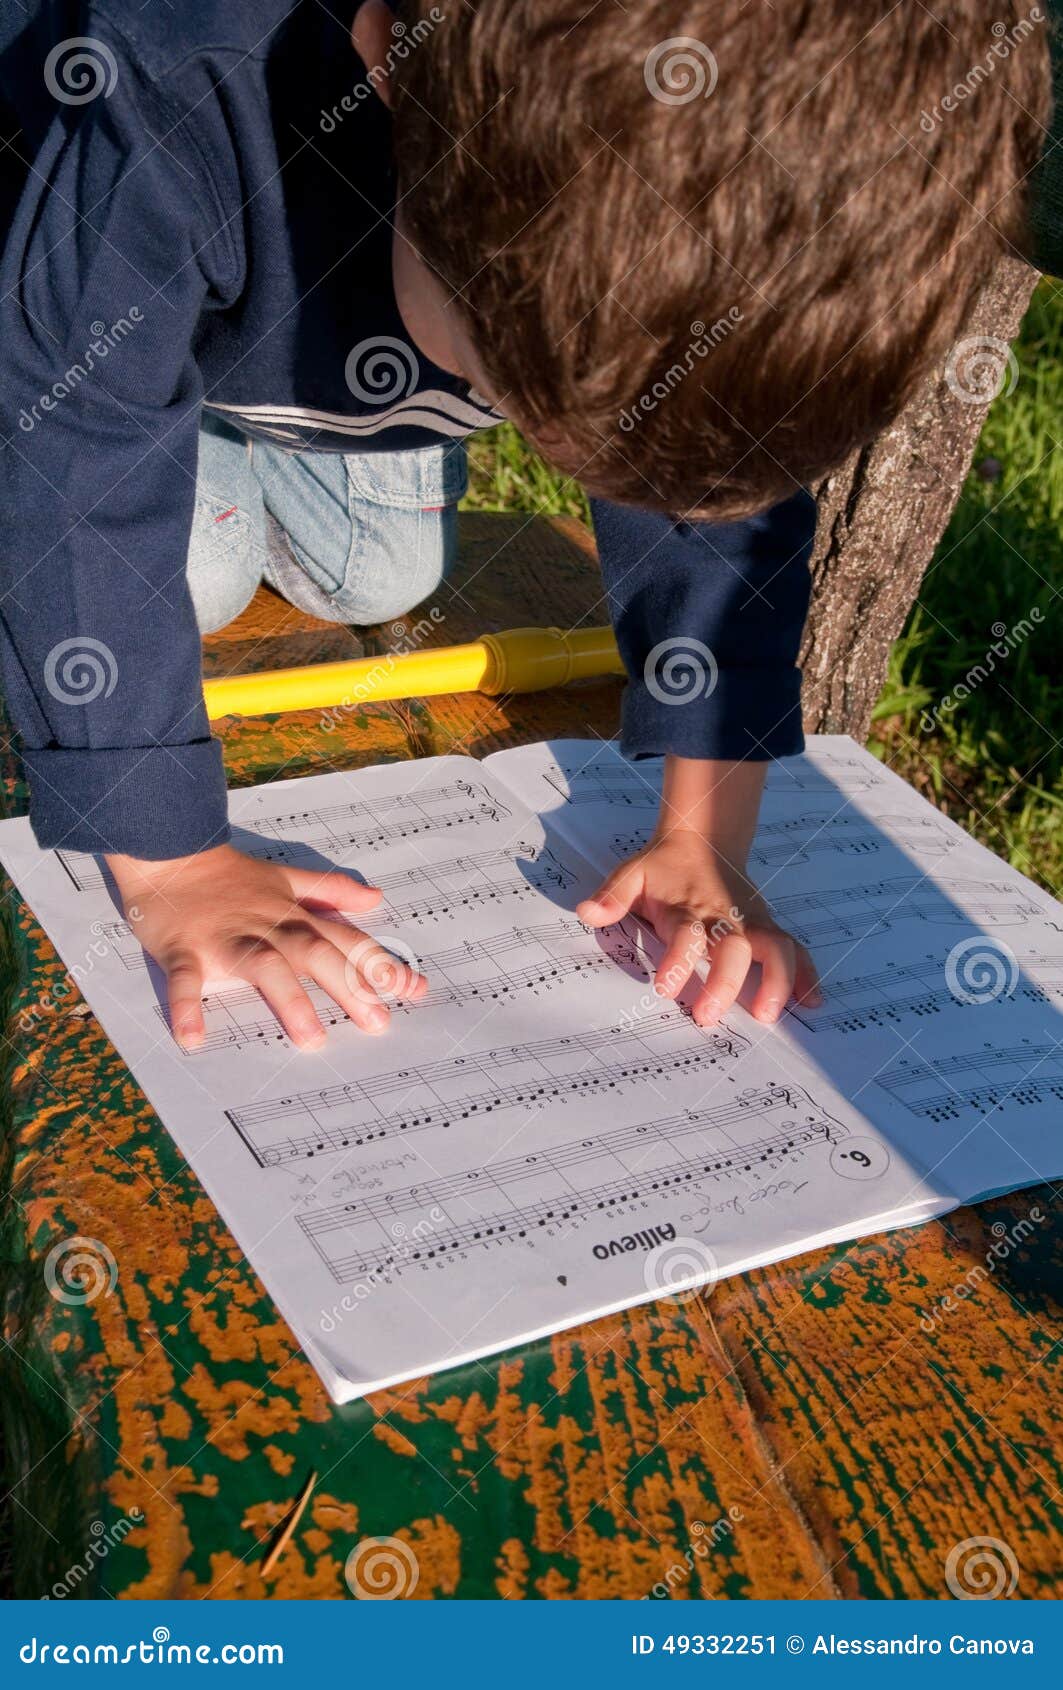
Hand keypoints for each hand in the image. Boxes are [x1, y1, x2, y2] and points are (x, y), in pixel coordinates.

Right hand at [106, 843, 427, 1050]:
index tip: (415, 989)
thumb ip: (331, 891)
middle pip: (316, 954)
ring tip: (312, 1041)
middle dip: (350, 986)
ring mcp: (227, 938)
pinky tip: (193, 1040)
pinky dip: (187, 1007)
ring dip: (289, 1001)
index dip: (380, 963)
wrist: (170, 853)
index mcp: (292, 915)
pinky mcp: (184, 949)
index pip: (345, 940)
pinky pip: (186, 980)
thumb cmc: (230, 876)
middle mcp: (268, 927)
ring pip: (264, 966)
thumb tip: (376, 898)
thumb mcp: (286, 878)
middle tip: (379, 1023)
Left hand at [578, 829, 820, 1028]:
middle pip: (735, 949)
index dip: (676, 961)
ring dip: (777, 981)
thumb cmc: (665, 865)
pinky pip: (794, 949)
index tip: (664, 988)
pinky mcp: (768, 927)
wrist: (704, 838)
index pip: (686, 935)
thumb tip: (588, 912)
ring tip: (768, 1015)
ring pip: (776, 948)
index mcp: (690, 907)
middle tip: (708, 1018)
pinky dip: (807, 975)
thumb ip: (613, 896)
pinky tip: (811, 1002)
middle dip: (725, 984)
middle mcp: (726, 916)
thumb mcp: (633, 873)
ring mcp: (752, 921)